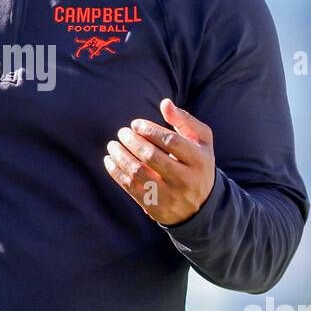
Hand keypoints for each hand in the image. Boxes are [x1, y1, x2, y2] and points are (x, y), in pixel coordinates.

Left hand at [104, 97, 215, 225]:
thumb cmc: (197, 163)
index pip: (170, 141)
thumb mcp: (201, 141)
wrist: (200, 206)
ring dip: (121, 156)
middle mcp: (186, 179)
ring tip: (112, 145)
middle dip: (133, 142)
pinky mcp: (156, 207)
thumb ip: (185, 120)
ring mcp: (170, 195)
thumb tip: (165, 103)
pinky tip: (109, 160)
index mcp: (198, 160)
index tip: (135, 124)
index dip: (149, 130)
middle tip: (122, 132)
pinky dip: (116, 173)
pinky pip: (131, 188)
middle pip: (152, 156)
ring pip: (139, 173)